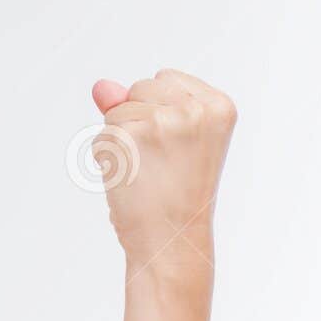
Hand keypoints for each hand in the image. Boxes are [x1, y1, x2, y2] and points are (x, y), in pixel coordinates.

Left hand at [93, 68, 234, 320]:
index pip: (166, 78)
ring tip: (146, 171)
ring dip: (121, 138)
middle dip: (139, 119)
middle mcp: (194, 109)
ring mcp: (160, 121)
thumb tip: (101, 87)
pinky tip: (130, 178)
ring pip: (118, 108)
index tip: (176, 147)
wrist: (172, 241)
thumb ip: (137, 105)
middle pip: (140, 87)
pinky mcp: (128, 135)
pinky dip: (107, 155)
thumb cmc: (175, 195)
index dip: (160, 110)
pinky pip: (102, 132)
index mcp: (218, 105)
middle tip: (159, 163)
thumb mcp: (172, 140)